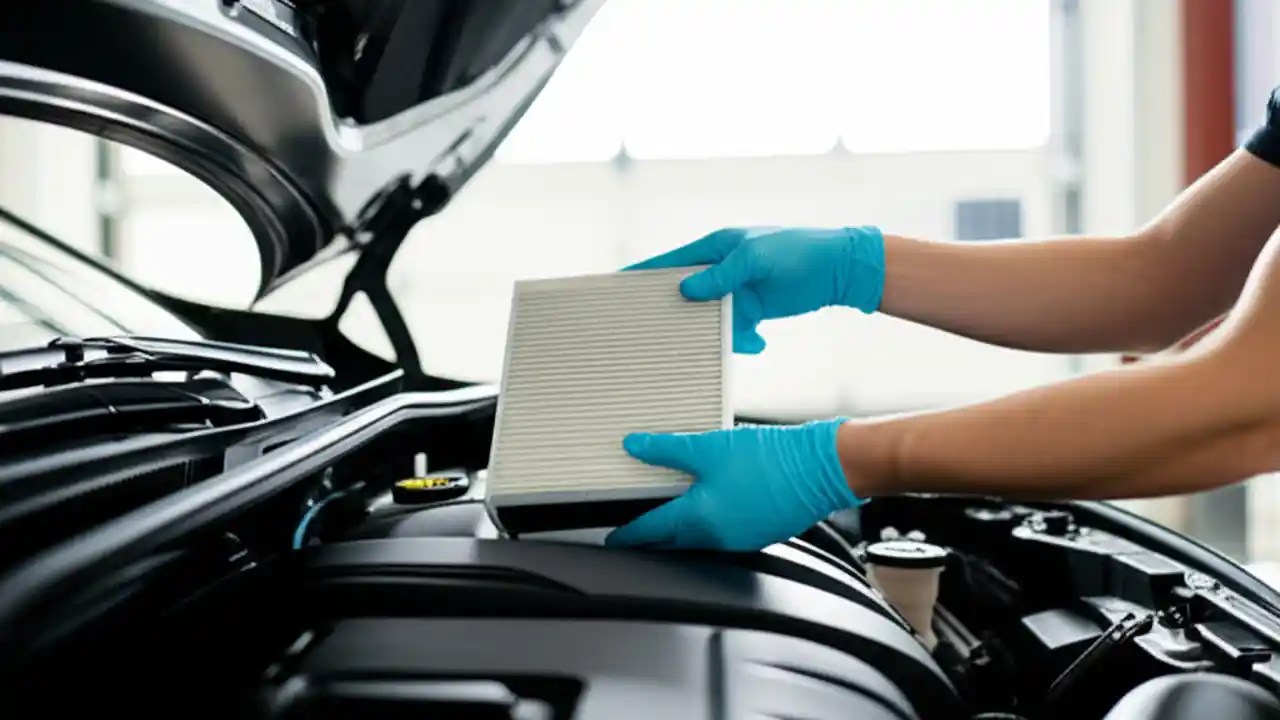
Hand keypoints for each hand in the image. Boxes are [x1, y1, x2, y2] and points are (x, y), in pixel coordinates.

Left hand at [604, 419, 863, 551]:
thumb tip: (635, 446)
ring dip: (683, 531)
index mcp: (700, 519)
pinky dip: (711, 525)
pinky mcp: (761, 533)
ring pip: (701, 540)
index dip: (630, 534)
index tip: (616, 538)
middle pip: (674, 540)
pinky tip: (715, 507)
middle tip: (638, 530)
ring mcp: (741, 539)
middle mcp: (719, 537)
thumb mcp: (709, 447)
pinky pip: (725, 535)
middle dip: (654, 536)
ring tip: (672, 514)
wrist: (820, 468)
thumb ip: (667, 449)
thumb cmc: (772, 460)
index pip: (652, 532)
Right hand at [627, 226, 884, 352]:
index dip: (643, 274)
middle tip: (651, 331)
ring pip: (710, 318)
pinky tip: (757, 345)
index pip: (670, 262)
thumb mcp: (757, 258)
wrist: (839, 269)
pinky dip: (742, 341)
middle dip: (674, 312)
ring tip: (715, 344)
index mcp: (715, 248)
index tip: (616, 285)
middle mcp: (721, 271)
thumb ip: (722, 275)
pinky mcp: (754, 311)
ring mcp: (736, 292)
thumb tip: (685, 289)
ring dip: (713, 332)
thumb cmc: (797, 251)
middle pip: (685, 294)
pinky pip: (736, 331)